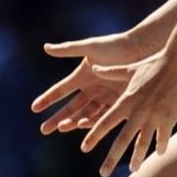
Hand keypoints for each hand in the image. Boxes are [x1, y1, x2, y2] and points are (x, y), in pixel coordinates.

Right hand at [30, 35, 146, 137]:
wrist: (142, 49)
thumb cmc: (116, 46)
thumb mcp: (90, 48)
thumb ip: (68, 50)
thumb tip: (45, 47)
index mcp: (82, 76)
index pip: (60, 90)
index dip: (48, 99)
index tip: (34, 108)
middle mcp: (92, 88)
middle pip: (71, 108)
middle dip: (57, 119)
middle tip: (44, 130)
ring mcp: (104, 97)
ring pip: (85, 114)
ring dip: (73, 122)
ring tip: (63, 127)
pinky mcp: (118, 103)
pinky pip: (103, 116)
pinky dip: (93, 123)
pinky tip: (83, 126)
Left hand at [76, 47, 176, 176]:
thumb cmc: (155, 62)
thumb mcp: (130, 68)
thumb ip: (111, 72)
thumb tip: (93, 68)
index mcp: (126, 100)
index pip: (104, 122)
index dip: (93, 136)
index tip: (83, 149)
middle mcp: (138, 111)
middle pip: (121, 139)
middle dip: (111, 158)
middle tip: (102, 173)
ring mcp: (155, 115)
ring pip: (143, 142)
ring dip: (137, 158)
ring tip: (133, 171)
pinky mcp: (171, 117)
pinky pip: (164, 136)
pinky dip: (161, 145)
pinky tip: (160, 155)